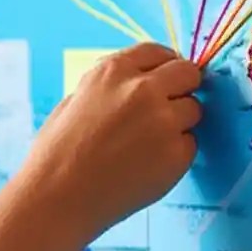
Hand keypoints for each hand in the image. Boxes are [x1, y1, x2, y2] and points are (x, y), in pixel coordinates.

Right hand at [24, 43, 201, 240]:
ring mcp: (164, 121)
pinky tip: (148, 166)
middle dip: (182, 87)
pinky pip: (189, 144)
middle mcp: (144, 89)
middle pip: (188, 73)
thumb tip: (138, 81)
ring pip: (194, 109)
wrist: (57, 199)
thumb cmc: (57, 153)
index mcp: (115, 70)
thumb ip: (112, 86)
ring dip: (179, 122)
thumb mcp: (76, 99)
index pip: (159, 51)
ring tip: (148, 145)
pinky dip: (176, 153)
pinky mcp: (177, 154)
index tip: (165, 79)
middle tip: (168, 108)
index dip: (164, 67)